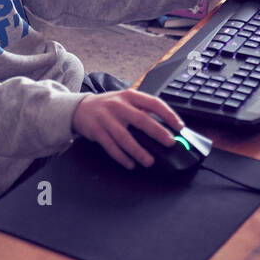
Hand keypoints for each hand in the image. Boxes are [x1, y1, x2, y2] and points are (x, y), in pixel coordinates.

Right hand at [70, 89, 184, 168]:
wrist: (80, 108)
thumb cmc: (108, 106)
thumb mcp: (125, 100)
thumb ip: (142, 110)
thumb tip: (165, 126)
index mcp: (129, 96)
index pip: (153, 103)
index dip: (168, 114)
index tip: (179, 126)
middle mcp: (118, 105)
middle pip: (140, 119)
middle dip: (157, 132)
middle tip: (169, 143)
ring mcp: (106, 118)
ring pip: (124, 137)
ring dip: (138, 151)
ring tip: (149, 161)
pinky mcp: (96, 131)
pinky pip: (110, 147)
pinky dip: (121, 157)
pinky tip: (130, 164)